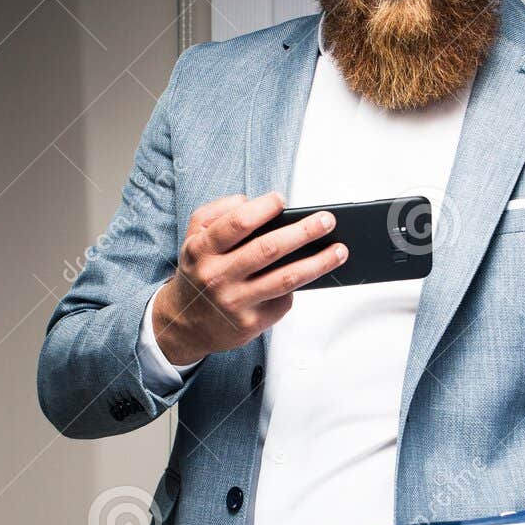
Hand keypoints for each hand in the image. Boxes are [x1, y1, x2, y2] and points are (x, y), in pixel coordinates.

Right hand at [152, 193, 347, 365]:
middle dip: (304, 232)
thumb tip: (251, 202)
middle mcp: (217, 277)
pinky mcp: (250, 324)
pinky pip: (283, 300)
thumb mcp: (193, 238)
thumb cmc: (198, 273)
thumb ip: (216, 213)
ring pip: (285, 279)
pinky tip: (307, 276)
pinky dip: (297, 287)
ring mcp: (235, 302)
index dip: (264, 208)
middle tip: (327, 221)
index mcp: (202, 250)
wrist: (185, 324)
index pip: (238, 223)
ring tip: (339, 250)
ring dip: (318, 263)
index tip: (282, 200)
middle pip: (269, 249)